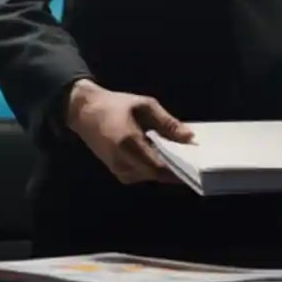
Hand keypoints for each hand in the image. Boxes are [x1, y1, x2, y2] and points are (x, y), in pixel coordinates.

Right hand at [64, 79, 193, 184]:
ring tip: (180, 154)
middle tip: (194, 157)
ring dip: (166, 168)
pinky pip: (142, 174)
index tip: (197, 163)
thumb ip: (167, 123)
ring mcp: (118, 170)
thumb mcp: (145, 105)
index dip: (180, 168)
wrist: (84, 112)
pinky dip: (154, 167)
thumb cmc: (115, 105)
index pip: (159, 167)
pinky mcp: (117, 172)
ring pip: (151, 176)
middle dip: (176, 168)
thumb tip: (189, 137)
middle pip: (157, 174)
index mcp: (128, 143)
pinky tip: (163, 154)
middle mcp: (122, 161)